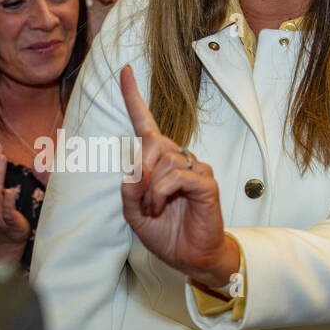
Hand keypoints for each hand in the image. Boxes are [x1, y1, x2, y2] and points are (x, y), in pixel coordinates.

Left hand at [119, 65, 238, 287]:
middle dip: (138, 170)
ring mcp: (194, 168)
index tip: (124, 71)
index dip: (133, 97)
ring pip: (163, 160)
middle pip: (151, 141)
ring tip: (152, 208)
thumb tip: (132, 166)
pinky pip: (176, 176)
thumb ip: (128, 188)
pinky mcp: (205, 183)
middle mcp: (178, 158)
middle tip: (140, 200)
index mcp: (159, 161)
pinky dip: (160, 192)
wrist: (190, 257)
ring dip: (148, 189)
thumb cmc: (165, 231)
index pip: (146, 123)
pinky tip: (159, 206)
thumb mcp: (133, 212)